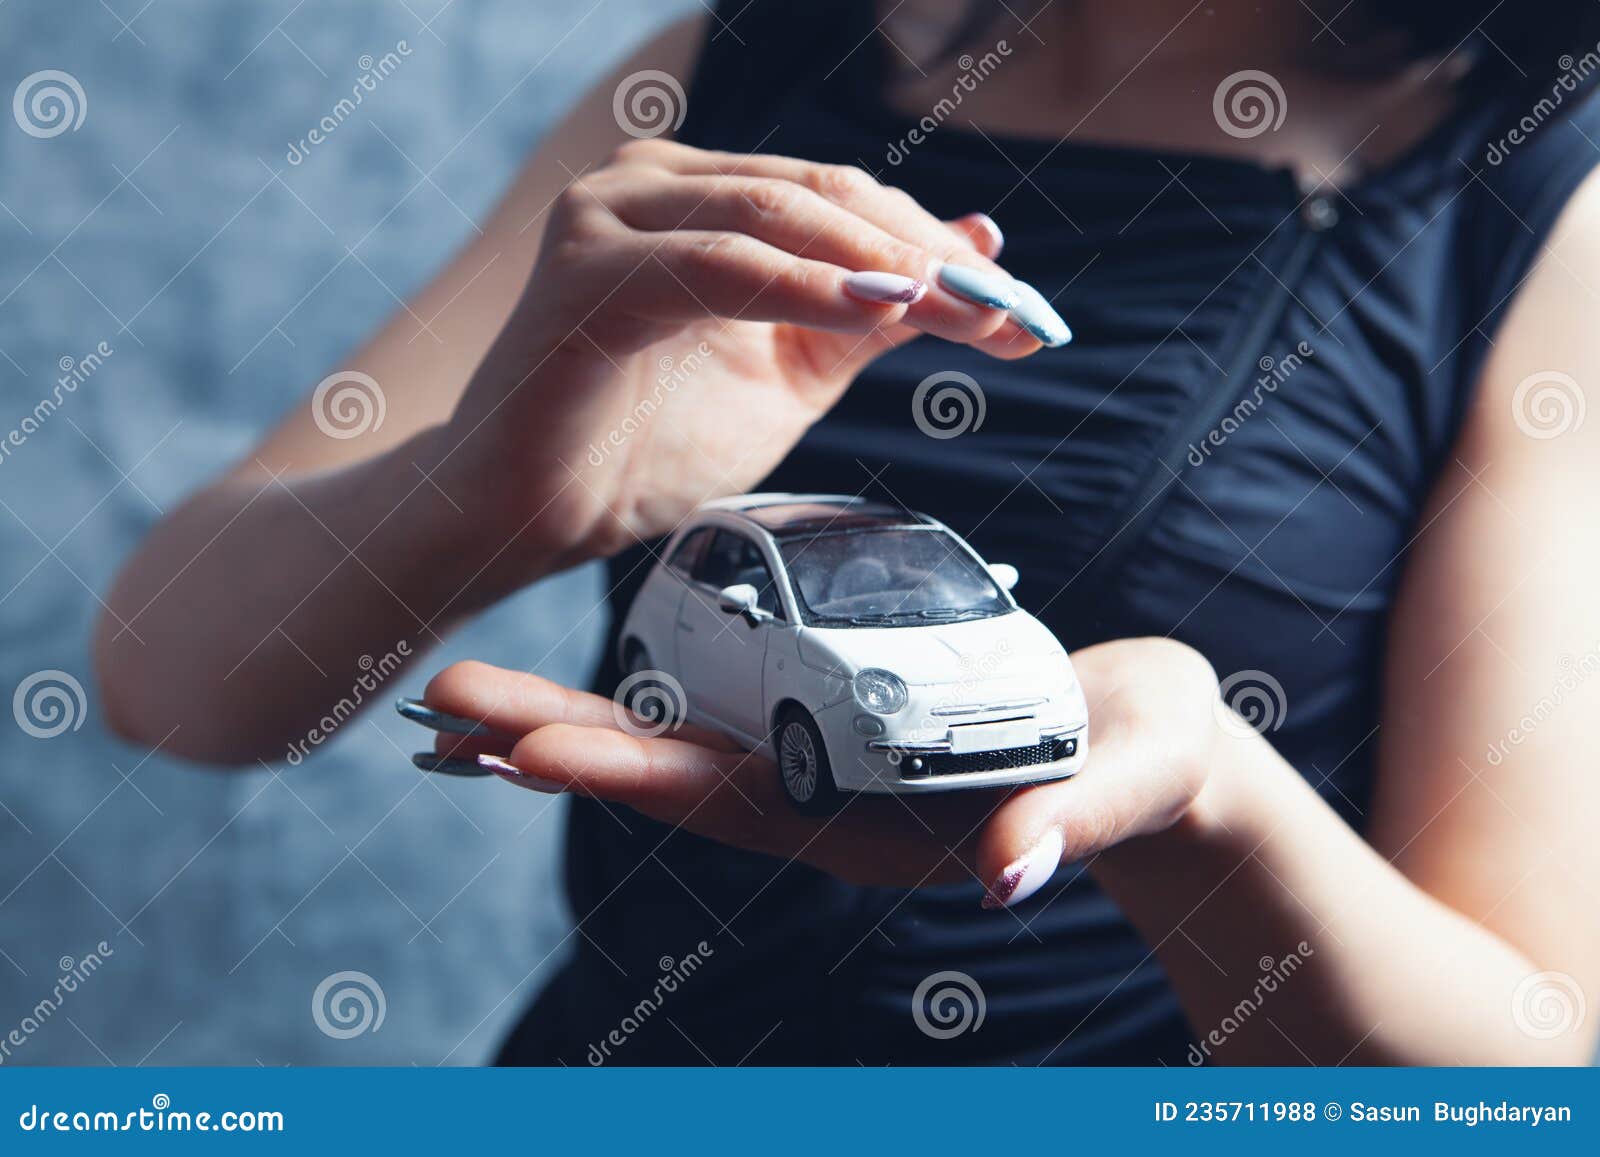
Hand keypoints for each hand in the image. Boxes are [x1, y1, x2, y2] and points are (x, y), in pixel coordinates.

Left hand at [407, 638, 1223, 903]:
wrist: (1156, 748)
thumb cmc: (1147, 760)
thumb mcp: (1124, 779)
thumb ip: (1069, 820)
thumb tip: (1011, 872)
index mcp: (879, 823)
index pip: (735, 802)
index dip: (634, 778)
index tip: (533, 751)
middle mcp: (831, 799)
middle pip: (673, 775)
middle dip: (559, 745)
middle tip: (442, 710)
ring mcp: (827, 762)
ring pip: (679, 743)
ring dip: (573, 721)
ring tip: (470, 700)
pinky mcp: (837, 716)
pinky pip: (724, 704)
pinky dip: (644, 691)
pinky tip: (587, 668)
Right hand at [425, 140, 1054, 571]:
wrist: (533, 515)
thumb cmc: (648, 445)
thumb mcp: (790, 372)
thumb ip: (873, 307)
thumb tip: (981, 242)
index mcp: (703, 196)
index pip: (847, 200)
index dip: (940, 251)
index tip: (1021, 313)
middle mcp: (653, 182)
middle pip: (826, 196)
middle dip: (929, 258)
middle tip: (1009, 314)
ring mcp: (612, 213)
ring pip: (779, 215)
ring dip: (883, 265)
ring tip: (961, 314)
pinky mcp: (588, 269)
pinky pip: (717, 264)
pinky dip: (800, 288)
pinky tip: (874, 312)